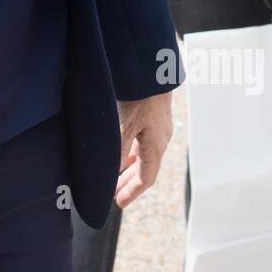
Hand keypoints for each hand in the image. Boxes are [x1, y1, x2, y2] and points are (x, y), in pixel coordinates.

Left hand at [114, 92, 173, 208]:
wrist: (152, 69)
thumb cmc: (141, 96)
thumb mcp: (125, 127)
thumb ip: (118, 151)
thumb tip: (112, 174)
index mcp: (156, 146)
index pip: (147, 178)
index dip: (132, 192)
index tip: (119, 203)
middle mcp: (160, 139)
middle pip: (145, 168)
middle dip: (129, 182)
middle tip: (114, 194)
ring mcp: (157, 127)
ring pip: (142, 154)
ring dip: (128, 167)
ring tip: (115, 176)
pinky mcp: (152, 115)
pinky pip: (141, 141)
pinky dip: (130, 151)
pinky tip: (121, 149)